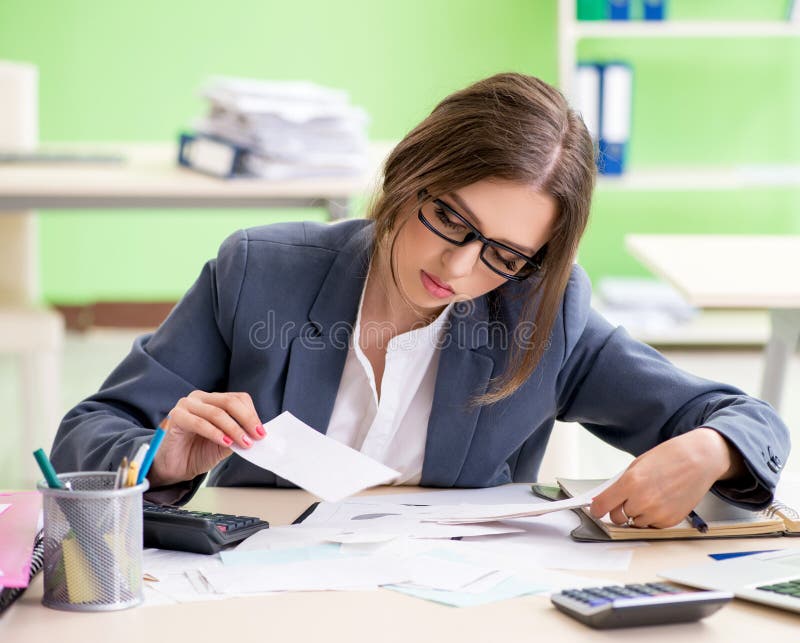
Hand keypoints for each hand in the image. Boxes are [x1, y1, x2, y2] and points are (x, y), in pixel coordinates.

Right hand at [148, 391, 264, 486]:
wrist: (174, 467)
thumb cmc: (197, 452)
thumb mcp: (224, 444)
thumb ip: (238, 435)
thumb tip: (257, 434)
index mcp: (214, 400)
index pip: (238, 399)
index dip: (252, 415)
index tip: (261, 432)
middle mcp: (200, 398)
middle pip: (230, 402)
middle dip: (247, 420)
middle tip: (256, 436)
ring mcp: (187, 405)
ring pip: (217, 412)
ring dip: (234, 429)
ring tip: (244, 443)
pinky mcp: (176, 416)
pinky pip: (200, 423)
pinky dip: (215, 433)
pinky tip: (225, 442)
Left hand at [590, 428, 739, 528]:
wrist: (699, 459)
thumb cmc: (669, 458)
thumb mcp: (637, 465)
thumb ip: (620, 484)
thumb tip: (605, 499)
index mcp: (630, 483)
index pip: (602, 505)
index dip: (596, 509)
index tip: (595, 510)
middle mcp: (642, 500)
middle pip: (617, 517)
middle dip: (618, 511)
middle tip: (625, 501)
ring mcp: (657, 513)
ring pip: (635, 522)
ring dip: (637, 513)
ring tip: (650, 496)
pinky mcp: (670, 521)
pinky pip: (652, 525)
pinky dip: (652, 517)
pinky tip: (661, 502)